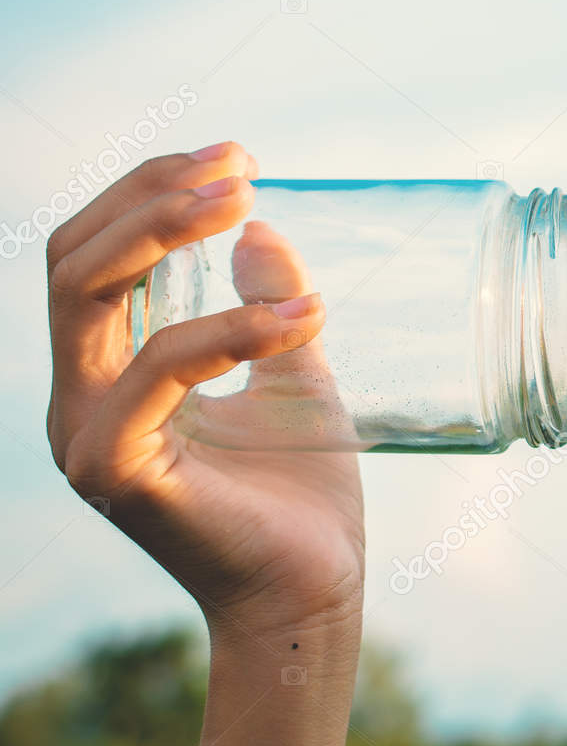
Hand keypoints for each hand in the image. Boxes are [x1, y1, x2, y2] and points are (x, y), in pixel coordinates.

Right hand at [45, 143, 363, 745]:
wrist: (314, 589)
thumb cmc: (301, 492)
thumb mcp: (292, 371)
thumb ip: (267, 302)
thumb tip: (258, 224)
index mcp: (110, 373)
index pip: (94, 254)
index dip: (150, 191)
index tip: (236, 157)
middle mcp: (81, 398)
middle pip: (74, 259)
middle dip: (150, 194)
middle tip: (239, 165)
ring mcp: (89, 434)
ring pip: (87, 295)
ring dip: (165, 231)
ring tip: (247, 202)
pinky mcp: (118, 471)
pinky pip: (153, 373)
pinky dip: (224, 330)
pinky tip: (299, 316)